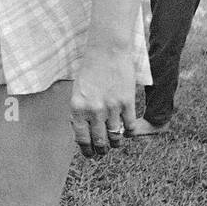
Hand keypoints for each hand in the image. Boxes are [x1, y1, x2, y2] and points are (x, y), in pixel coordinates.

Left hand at [70, 44, 135, 159]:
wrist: (107, 50)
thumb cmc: (90, 69)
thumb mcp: (77, 91)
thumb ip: (79, 111)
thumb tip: (82, 132)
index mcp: (77, 108)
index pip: (81, 139)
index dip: (87, 150)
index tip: (90, 154)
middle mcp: (93, 111)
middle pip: (99, 141)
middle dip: (101, 150)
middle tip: (103, 151)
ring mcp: (112, 107)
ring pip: (115, 136)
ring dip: (116, 143)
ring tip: (116, 143)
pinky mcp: (127, 102)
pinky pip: (129, 126)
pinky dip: (129, 132)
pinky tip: (128, 132)